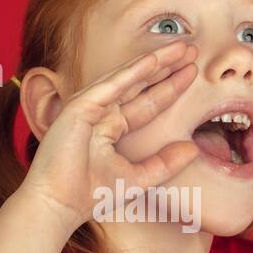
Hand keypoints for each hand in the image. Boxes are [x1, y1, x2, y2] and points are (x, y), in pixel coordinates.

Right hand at [16, 39, 200, 235]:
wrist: (59, 204)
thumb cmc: (90, 195)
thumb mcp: (138, 177)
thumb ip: (165, 163)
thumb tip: (193, 149)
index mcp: (112, 128)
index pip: (148, 103)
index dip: (170, 88)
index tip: (193, 73)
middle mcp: (102, 113)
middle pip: (141, 85)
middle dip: (167, 68)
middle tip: (192, 51)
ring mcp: (91, 107)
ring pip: (129, 78)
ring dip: (156, 61)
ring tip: (182, 48)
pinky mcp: (81, 106)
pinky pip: (113, 84)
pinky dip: (134, 71)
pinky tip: (154, 60)